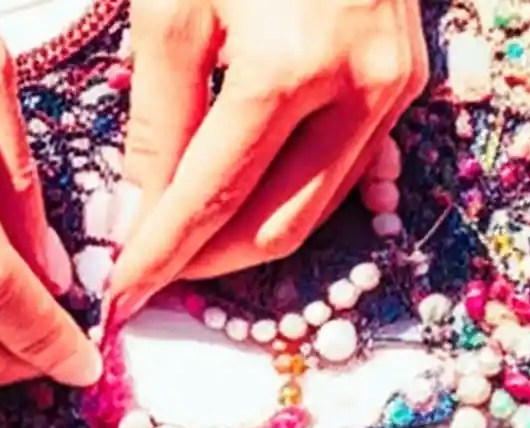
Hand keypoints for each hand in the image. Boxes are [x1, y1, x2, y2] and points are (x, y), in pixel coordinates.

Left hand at [111, 0, 427, 318]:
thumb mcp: (173, 9)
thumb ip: (159, 119)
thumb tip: (144, 212)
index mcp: (288, 67)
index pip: (213, 195)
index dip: (162, 253)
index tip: (122, 296)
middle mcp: (358, 89)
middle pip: (277, 224)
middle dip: (208, 262)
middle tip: (152, 273)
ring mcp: (393, 89)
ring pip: (317, 209)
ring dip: (248, 240)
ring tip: (187, 244)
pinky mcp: (407, 83)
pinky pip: (342, 171)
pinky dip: (288, 197)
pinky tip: (241, 199)